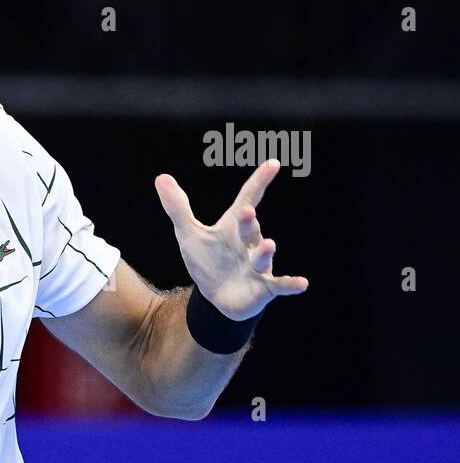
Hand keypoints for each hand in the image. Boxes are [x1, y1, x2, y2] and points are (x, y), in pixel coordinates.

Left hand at [155, 159, 309, 320]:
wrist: (217, 298)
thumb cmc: (208, 261)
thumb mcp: (188, 235)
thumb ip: (178, 208)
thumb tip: (161, 177)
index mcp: (234, 227)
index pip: (248, 199)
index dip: (259, 182)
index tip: (273, 164)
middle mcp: (250, 243)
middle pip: (251, 229)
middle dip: (249, 221)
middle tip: (247, 211)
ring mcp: (258, 266)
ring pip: (262, 256)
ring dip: (264, 251)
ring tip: (268, 245)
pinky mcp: (263, 288)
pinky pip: (280, 285)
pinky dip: (290, 284)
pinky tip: (302, 283)